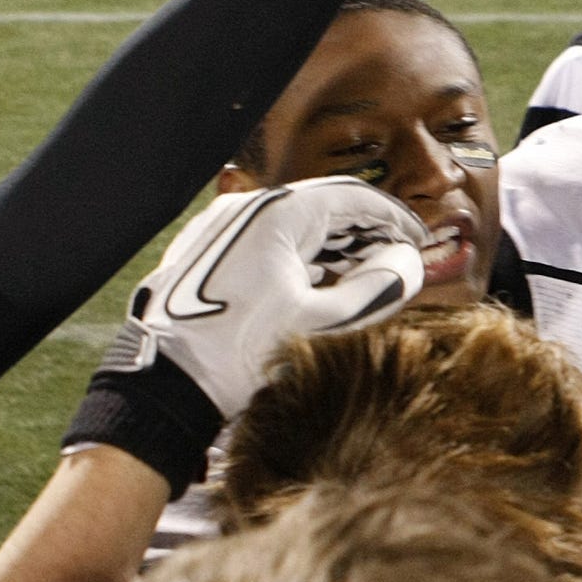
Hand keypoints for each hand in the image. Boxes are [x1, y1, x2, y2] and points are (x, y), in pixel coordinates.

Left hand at [121, 178, 432, 419]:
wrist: (164, 383)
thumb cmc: (238, 352)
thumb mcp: (321, 323)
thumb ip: (376, 289)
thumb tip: (408, 265)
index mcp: (276, 213)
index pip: (354, 198)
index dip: (394, 218)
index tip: (417, 240)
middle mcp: (246, 207)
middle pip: (323, 209)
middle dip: (365, 235)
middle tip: (397, 262)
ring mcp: (222, 226)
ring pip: (294, 226)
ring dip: (333, 248)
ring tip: (363, 277)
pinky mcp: (207, 249)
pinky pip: (266, 241)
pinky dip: (301, 256)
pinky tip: (320, 284)